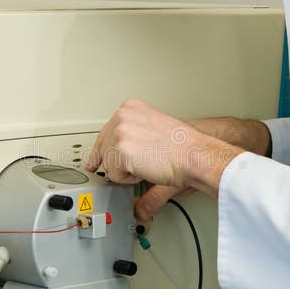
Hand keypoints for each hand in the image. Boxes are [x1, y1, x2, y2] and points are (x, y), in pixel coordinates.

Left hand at [87, 98, 242, 204]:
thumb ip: (133, 136)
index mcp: (131, 108)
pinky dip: (128, 180)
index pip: (106, 131)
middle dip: (113, 163)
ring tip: (148, 165)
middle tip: (129, 170)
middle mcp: (123, 116)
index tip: (94, 161)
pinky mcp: (121, 151)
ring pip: (107, 163)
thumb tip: (116, 153)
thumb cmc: (183, 146)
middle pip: (102, 147)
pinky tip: (145, 171)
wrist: (195, 155)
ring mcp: (120, 132)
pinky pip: (114, 175)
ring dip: (125, 171)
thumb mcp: (153, 129)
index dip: (102, 150)